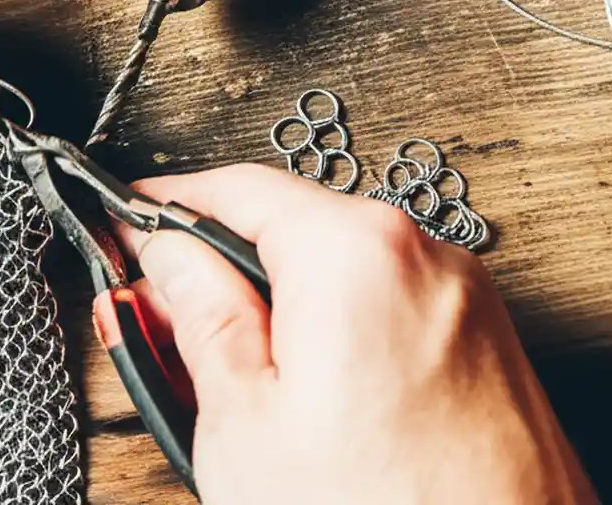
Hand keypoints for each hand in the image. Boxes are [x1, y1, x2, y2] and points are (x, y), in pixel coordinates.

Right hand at [115, 165, 595, 503]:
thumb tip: (167, 260)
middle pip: (289, 228)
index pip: (237, 189)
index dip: (166, 204)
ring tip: (220, 374)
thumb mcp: (244, 421)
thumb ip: (198, 316)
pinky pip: (383, 308)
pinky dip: (327, 331)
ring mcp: (464, 301)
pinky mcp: (484, 347)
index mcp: (356, 253)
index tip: (126, 222)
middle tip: (156, 314)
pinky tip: (294, 393)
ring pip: (335, 273)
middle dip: (216, 265)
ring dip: (270, 305)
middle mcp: (424, 256)